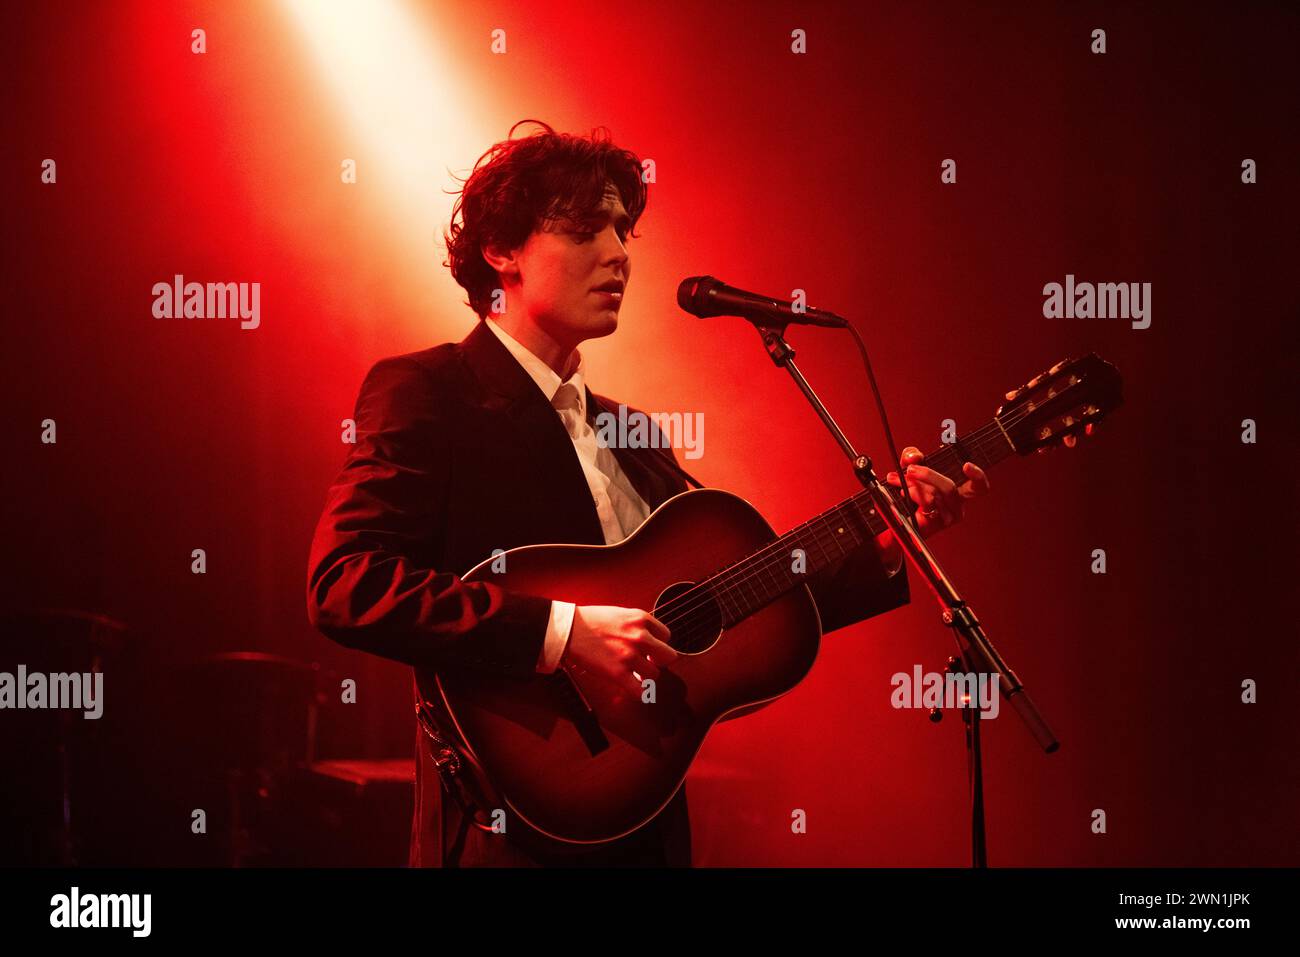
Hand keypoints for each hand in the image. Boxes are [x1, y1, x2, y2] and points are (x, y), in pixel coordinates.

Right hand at [561, 605, 677, 702]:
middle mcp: (639, 636)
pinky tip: (631, 687)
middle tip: (647, 663)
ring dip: (645, 677)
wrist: (569, 629)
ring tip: (632, 673)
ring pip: (654, 675)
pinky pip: (640, 692)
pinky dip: (638, 693)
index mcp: (641, 619)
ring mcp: (629, 656)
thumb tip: (651, 639)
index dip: (658, 645)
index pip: (667, 636)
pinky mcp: (617, 673)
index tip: (649, 650)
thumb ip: (638, 624)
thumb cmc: (591, 621)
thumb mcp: (621, 613)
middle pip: (669, 657)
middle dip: (659, 662)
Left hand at [885, 446, 989, 537]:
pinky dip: (912, 495)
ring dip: (913, 485)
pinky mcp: (934, 526)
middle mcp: (957, 505)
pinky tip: (903, 492)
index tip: (966, 465)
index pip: (979, 487)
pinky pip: (925, 505)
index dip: (978, 476)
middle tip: (911, 469)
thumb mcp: (911, 467)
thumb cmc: (911, 490)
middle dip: (928, 475)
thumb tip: (914, 456)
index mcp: (959, 491)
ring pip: (933, 495)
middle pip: (950, 489)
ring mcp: (946, 518)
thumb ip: (912, 456)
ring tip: (900, 482)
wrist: (898, 516)